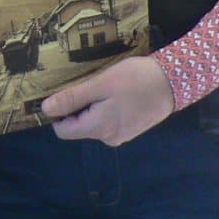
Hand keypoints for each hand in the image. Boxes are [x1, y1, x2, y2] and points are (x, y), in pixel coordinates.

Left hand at [41, 56, 174, 146]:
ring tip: (102, 85)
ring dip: (92, 105)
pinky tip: (115, 91)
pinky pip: (108, 120)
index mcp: (98, 129)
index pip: (63, 131)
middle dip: (77, 106)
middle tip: (87, 83)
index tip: (63, 91)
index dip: (58, 112)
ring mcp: (121, 134)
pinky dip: (105, 107)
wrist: (172, 82)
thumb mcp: (100, 85)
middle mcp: (108, 138)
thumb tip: (46, 110)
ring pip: (93, 121)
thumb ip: (72, 98)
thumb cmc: (134, 80)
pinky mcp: (131, 128)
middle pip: (78, 125)